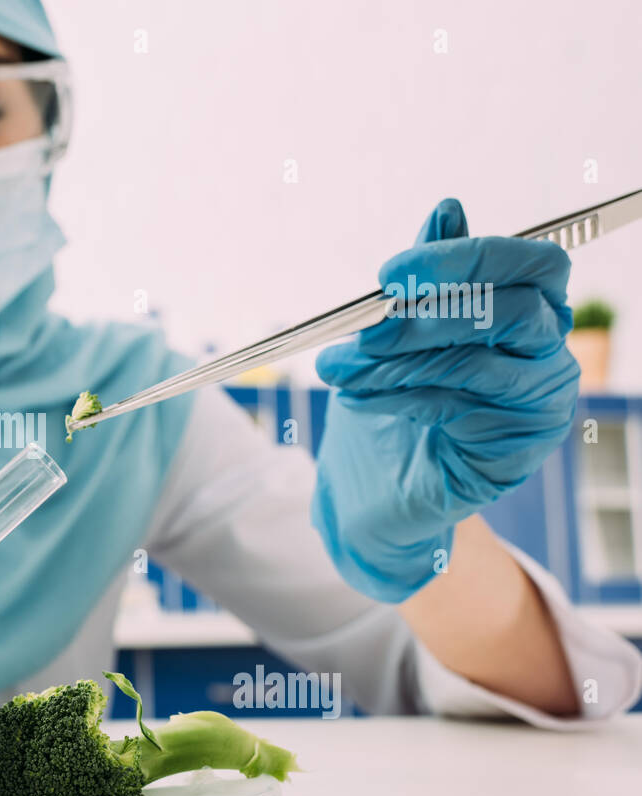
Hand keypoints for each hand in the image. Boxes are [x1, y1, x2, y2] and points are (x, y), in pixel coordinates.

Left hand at [311, 198, 579, 602]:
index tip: (390, 275)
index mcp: (531, 309)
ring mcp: (541, 404)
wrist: (382, 489)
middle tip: (367, 329)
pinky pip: (461, 409)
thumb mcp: (401, 331)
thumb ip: (428, 276)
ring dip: (397, 361)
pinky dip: (401, 397)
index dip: (463, 260)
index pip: (531, 264)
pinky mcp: (518, 451)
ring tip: (342, 367)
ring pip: (478, 362)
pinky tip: (361, 398)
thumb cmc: (398, 401)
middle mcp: (548, 353)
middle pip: (513, 311)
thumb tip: (448, 209)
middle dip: (428, 316)